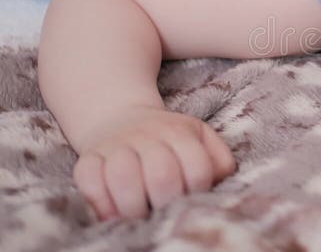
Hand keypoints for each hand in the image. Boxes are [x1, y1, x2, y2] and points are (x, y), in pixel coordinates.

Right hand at [72, 106, 235, 219]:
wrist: (121, 119)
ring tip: (138, 217)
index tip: (190, 200)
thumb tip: (217, 183)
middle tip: (164, 213)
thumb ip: (218, 160)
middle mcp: (146, 135)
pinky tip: (111, 213)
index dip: (197, 190)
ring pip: (123, 177)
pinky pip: (88, 179)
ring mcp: (115, 145)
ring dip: (133, 206)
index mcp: (179, 132)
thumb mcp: (201, 139)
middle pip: (162, 175)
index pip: (198, 167)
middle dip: (167, 202)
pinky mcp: (87, 158)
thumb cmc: (169, 140)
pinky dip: (99, 201)